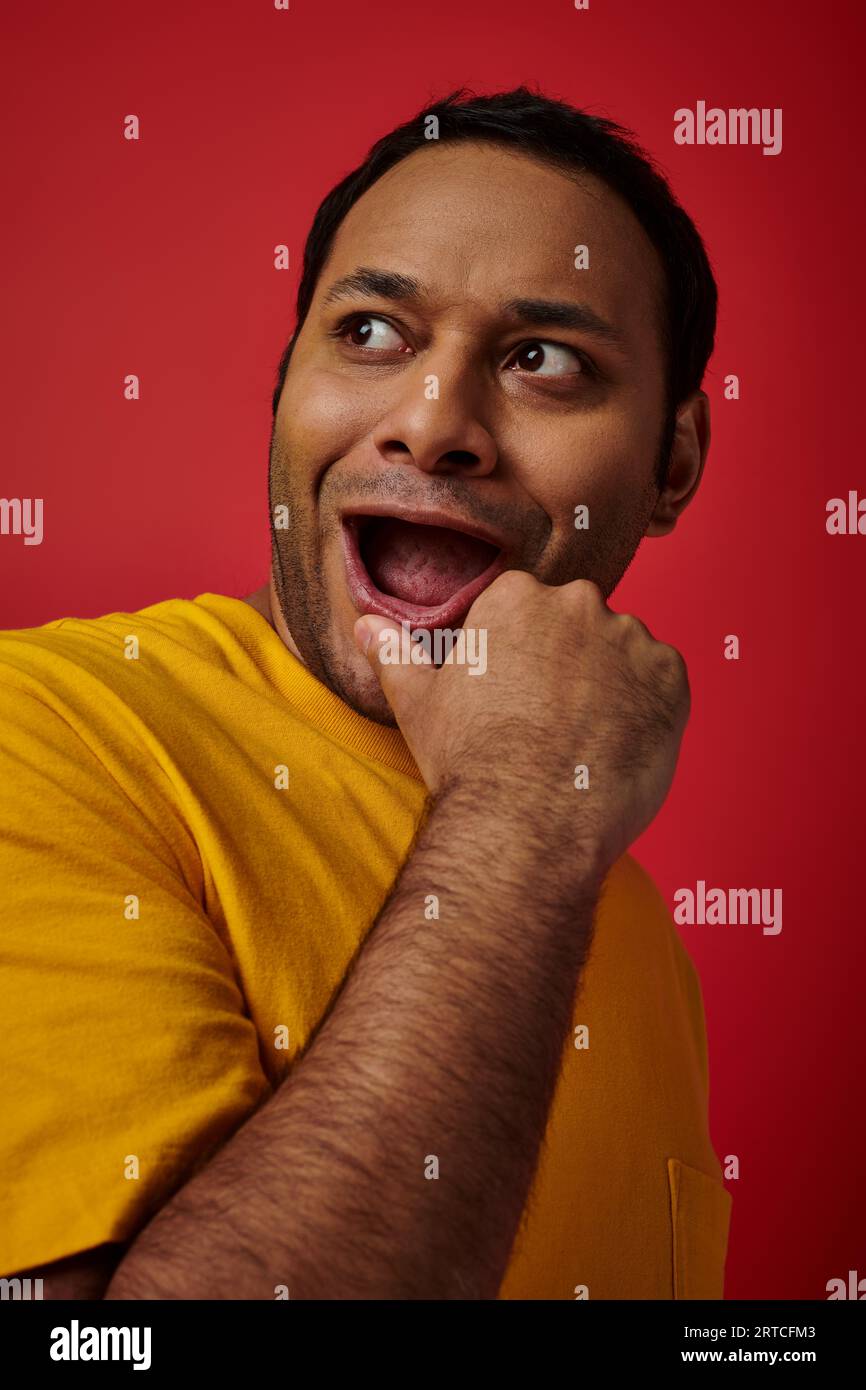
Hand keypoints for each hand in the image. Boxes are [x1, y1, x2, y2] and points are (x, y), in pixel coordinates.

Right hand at [354, 571, 689, 879]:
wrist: (529, 820)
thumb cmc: (470, 761)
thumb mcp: (419, 704)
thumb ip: (397, 654)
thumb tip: (368, 626)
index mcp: (517, 597)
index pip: (529, 611)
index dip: (522, 658)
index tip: (516, 696)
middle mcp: (578, 603)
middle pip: (579, 625)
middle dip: (570, 664)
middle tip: (551, 722)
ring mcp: (630, 637)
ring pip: (625, 653)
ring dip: (613, 685)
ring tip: (586, 740)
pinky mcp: (671, 676)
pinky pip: (665, 682)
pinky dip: (650, 709)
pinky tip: (617, 746)